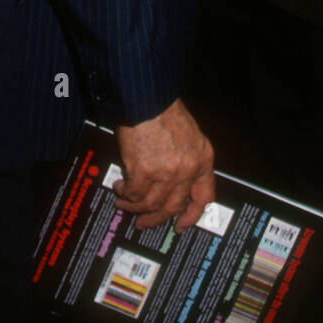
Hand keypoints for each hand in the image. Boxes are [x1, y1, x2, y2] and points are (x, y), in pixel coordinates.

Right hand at [114, 99, 214, 232]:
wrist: (147, 97)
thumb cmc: (163, 108)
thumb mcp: (189, 133)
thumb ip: (187, 158)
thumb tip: (172, 182)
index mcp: (203, 159)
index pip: (203, 197)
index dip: (191, 216)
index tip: (180, 225)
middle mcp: (187, 169)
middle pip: (173, 206)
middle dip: (156, 218)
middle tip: (143, 223)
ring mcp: (166, 172)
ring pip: (151, 204)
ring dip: (135, 207)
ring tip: (123, 203)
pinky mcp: (144, 170)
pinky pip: (134, 193)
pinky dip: (125, 194)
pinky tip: (119, 188)